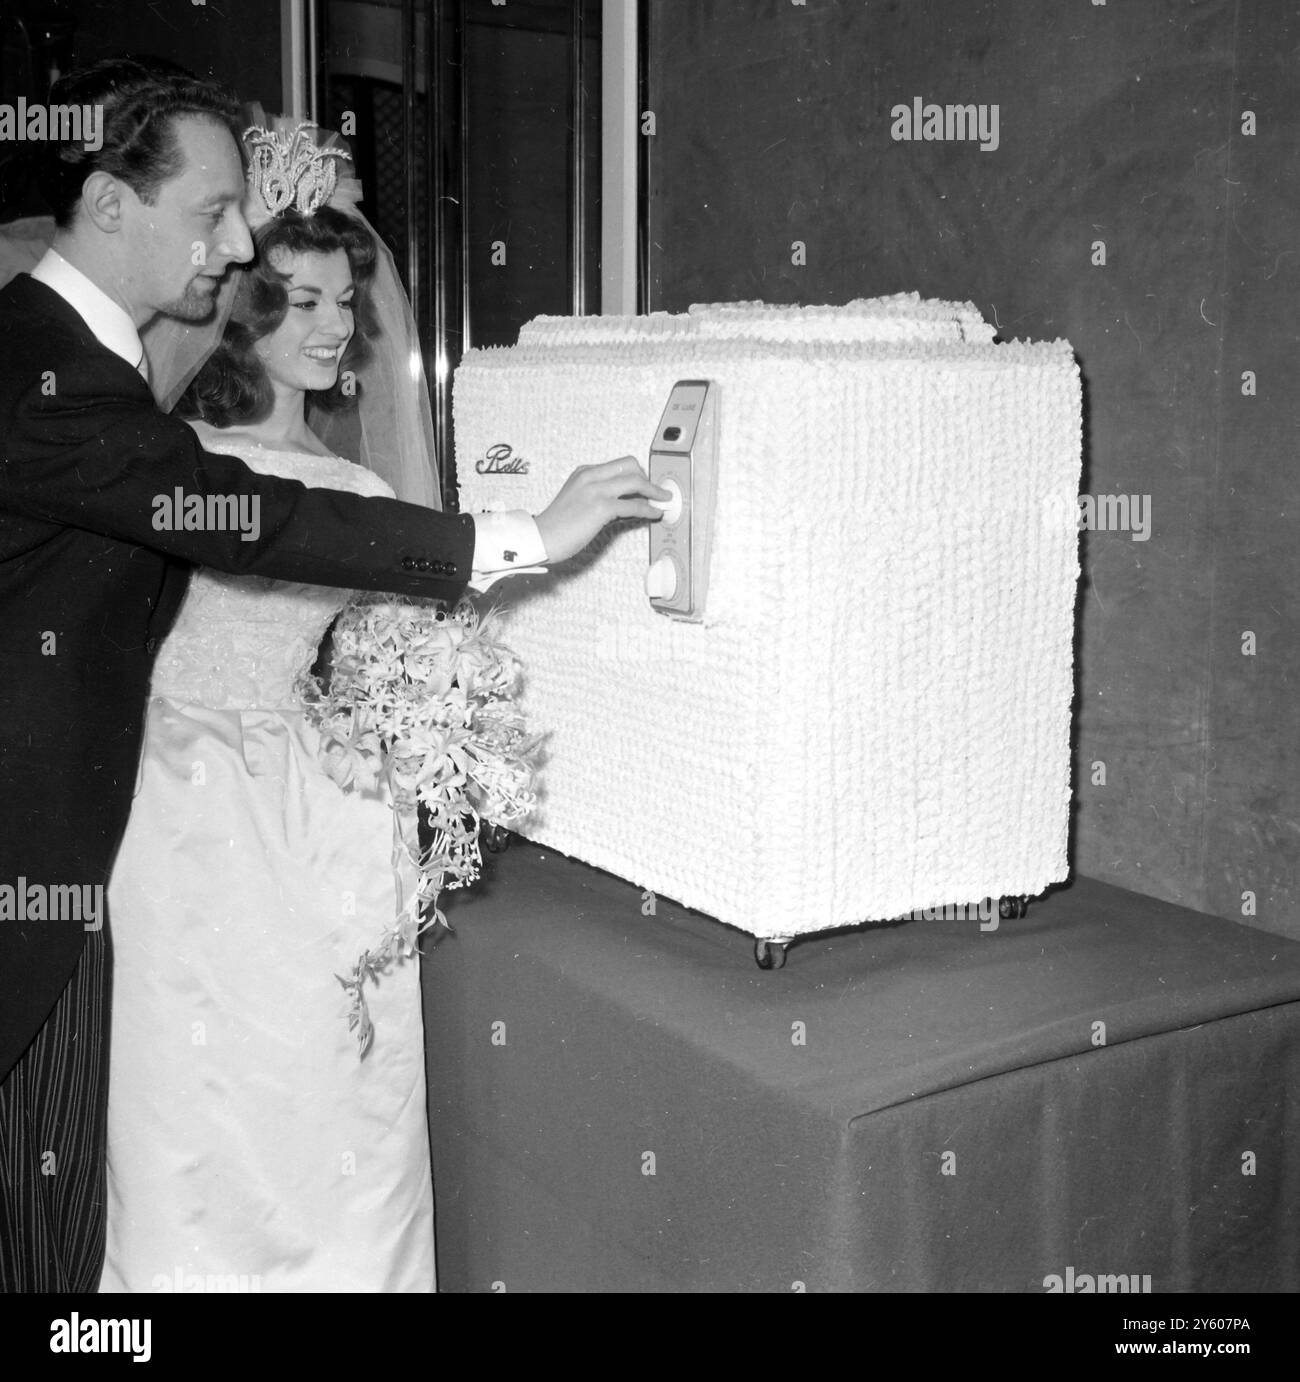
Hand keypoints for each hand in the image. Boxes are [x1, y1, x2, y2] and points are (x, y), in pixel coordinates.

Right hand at [534, 456, 670, 563]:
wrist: (541, 538)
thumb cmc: (557, 526)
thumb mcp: (577, 501)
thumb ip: (599, 497)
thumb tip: (627, 504)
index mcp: (584, 472)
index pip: (618, 464)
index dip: (637, 474)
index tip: (647, 485)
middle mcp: (590, 476)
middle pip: (630, 465)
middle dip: (647, 477)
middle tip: (657, 492)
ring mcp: (596, 489)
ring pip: (636, 481)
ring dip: (654, 491)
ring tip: (663, 499)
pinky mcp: (601, 507)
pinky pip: (634, 504)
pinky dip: (649, 509)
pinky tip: (655, 513)